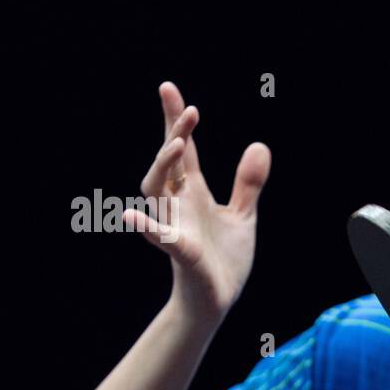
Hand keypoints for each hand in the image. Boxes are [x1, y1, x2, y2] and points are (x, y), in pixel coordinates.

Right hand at [121, 81, 271, 321]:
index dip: (176, 121)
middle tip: (189, 110)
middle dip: (175, 134)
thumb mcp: (242, 216)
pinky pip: (160, 238)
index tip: (169, 88)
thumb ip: (247, 183)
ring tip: (180, 145)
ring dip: (165, 168)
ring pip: (157, 192)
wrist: (216, 301)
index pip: (184, 151)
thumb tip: (259, 145)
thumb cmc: (223, 258)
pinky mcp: (181, 254)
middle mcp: (179, 205)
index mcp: (194, 194)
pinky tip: (130, 217)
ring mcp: (176, 227)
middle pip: (169, 163)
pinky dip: (147, 228)